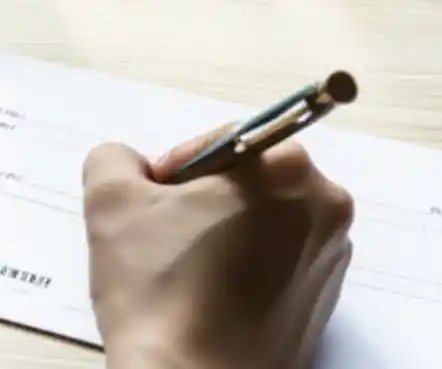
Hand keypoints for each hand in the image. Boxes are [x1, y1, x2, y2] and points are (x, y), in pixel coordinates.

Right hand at [82, 129, 353, 368]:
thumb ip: (114, 160)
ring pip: (263, 220)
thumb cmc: (163, 299)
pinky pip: (278, 262)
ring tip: (186, 273)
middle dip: (202, 201)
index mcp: (285, 166)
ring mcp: (330, 256)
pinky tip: (210, 296)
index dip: (173, 172)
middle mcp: (323, 204)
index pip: (217, 142)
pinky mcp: (325, 300)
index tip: (153, 204)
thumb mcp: (110, 204)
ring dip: (224, 234)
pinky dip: (246, 269)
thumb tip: (126, 164)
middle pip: (247, 179)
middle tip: (165, 238)